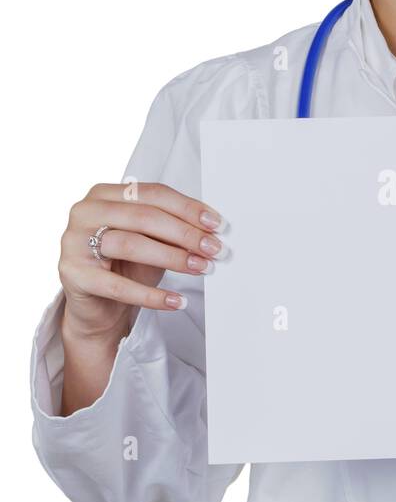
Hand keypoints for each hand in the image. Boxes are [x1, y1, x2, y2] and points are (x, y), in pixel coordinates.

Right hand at [58, 181, 226, 340]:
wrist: (95, 308)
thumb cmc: (124, 268)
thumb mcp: (151, 242)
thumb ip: (172, 229)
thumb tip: (211, 230)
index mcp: (105, 194)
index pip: (152, 194)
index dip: (187, 208)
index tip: (216, 224)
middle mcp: (85, 212)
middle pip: (144, 216)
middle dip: (185, 233)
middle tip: (214, 248)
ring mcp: (74, 241)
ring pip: (131, 244)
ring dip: (172, 257)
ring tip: (200, 268)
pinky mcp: (73, 274)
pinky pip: (118, 286)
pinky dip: (151, 295)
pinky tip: (175, 301)